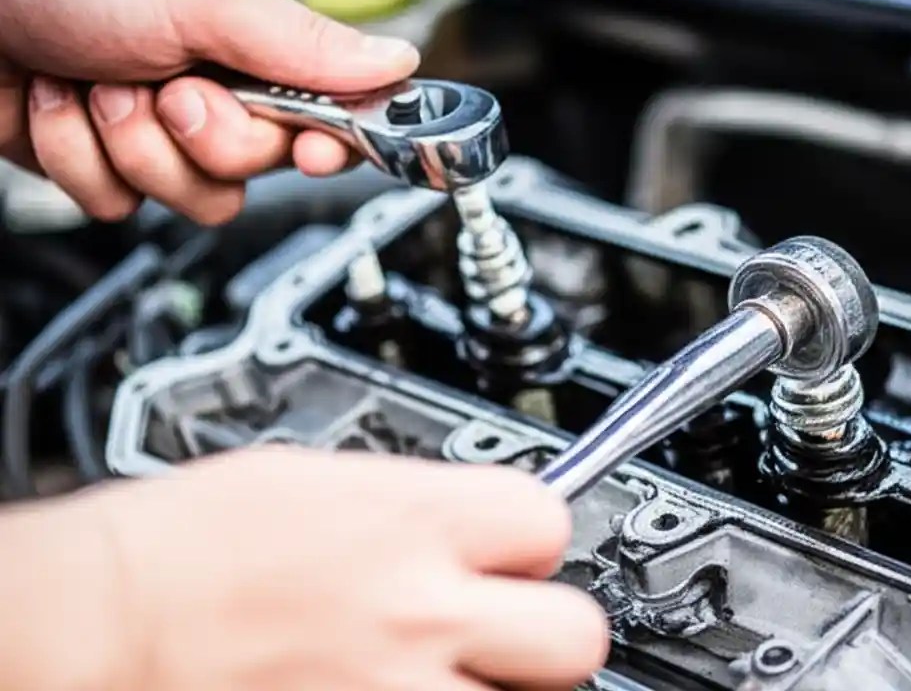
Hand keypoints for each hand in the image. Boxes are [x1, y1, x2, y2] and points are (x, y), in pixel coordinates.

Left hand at [0, 0, 421, 223]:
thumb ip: (304, 44)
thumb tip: (398, 64)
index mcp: (255, 47)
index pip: (331, 118)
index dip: (326, 144)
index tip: (311, 149)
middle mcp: (216, 92)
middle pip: (257, 172)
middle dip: (201, 136)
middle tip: (167, 86)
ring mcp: (157, 131)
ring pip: (191, 199)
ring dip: (130, 146)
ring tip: (96, 84)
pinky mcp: (101, 162)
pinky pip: (118, 206)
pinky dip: (76, 158)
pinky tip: (59, 102)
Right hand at [0, 448, 608, 690]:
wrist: (96, 626)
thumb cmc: (181, 548)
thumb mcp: (313, 479)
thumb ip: (410, 501)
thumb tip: (461, 513)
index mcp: (411, 521)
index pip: (548, 520)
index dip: (528, 539)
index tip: (508, 552)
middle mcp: (421, 612)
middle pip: (574, 634)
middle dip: (543, 631)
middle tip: (498, 628)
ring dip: (485, 686)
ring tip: (426, 669)